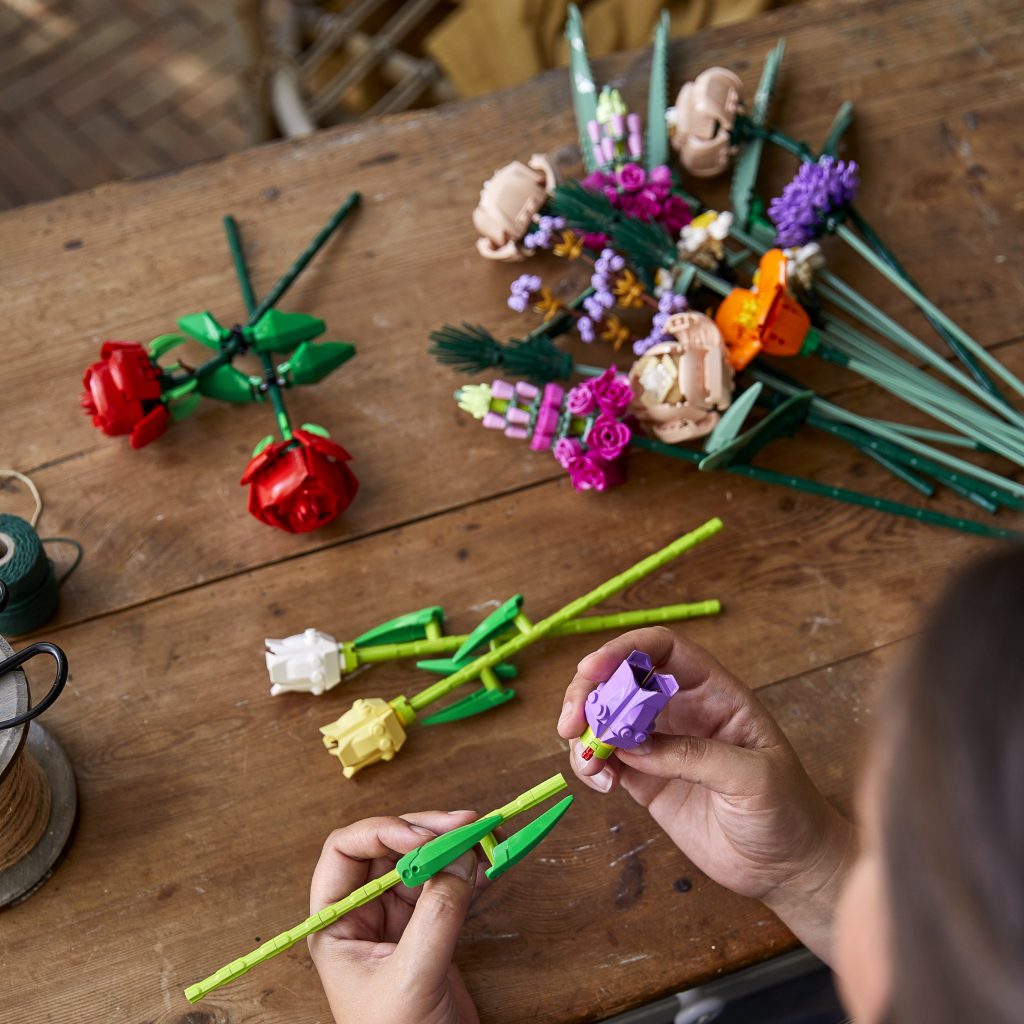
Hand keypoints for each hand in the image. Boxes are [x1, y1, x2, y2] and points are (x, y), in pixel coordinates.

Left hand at [309, 811, 488, 1023]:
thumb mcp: (412, 978)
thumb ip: (436, 916)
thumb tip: (460, 857)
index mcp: (336, 923)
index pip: (347, 851)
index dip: (382, 832)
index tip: (422, 837)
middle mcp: (364, 914)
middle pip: (389, 848)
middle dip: (426, 831)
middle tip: (465, 824)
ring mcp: (398, 921)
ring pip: (422, 862)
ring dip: (453, 844)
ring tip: (483, 834)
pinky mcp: (430, 931)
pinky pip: (449, 885)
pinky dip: (471, 870)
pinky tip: (490, 863)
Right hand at [556, 627, 855, 961]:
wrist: (788, 867)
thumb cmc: (787, 810)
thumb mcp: (752, 777)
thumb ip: (694, 756)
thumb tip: (634, 746)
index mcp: (714, 692)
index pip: (662, 649)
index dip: (624, 650)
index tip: (592, 670)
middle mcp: (682, 710)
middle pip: (620, 679)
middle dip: (589, 693)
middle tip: (571, 724)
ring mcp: (660, 744)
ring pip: (605, 718)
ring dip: (584, 732)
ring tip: (589, 763)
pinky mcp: (645, 780)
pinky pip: (606, 760)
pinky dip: (590, 765)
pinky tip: (600, 783)